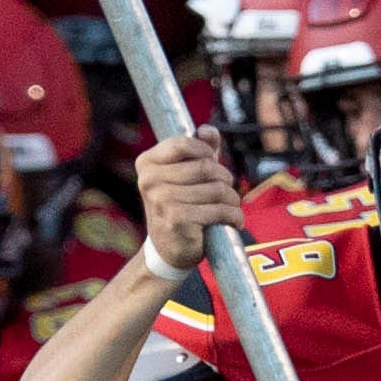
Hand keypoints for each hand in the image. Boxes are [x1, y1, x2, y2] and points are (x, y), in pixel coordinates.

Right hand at [130, 132, 239, 270]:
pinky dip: (233, 216)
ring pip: (217, 189)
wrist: (168, 249)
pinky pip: (219, 210)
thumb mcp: (185, 174)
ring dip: (232, 199)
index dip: (205, 151)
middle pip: (206, 167)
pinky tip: (233, 221)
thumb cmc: (180, 204)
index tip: (212, 161)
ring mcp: (161, 200)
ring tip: (230, 206)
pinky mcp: (176, 220)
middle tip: (226, 190)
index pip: (183, 144)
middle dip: (225, 178)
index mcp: (147, 163)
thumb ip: (199, 149)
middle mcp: (149, 180)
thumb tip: (208, 130)